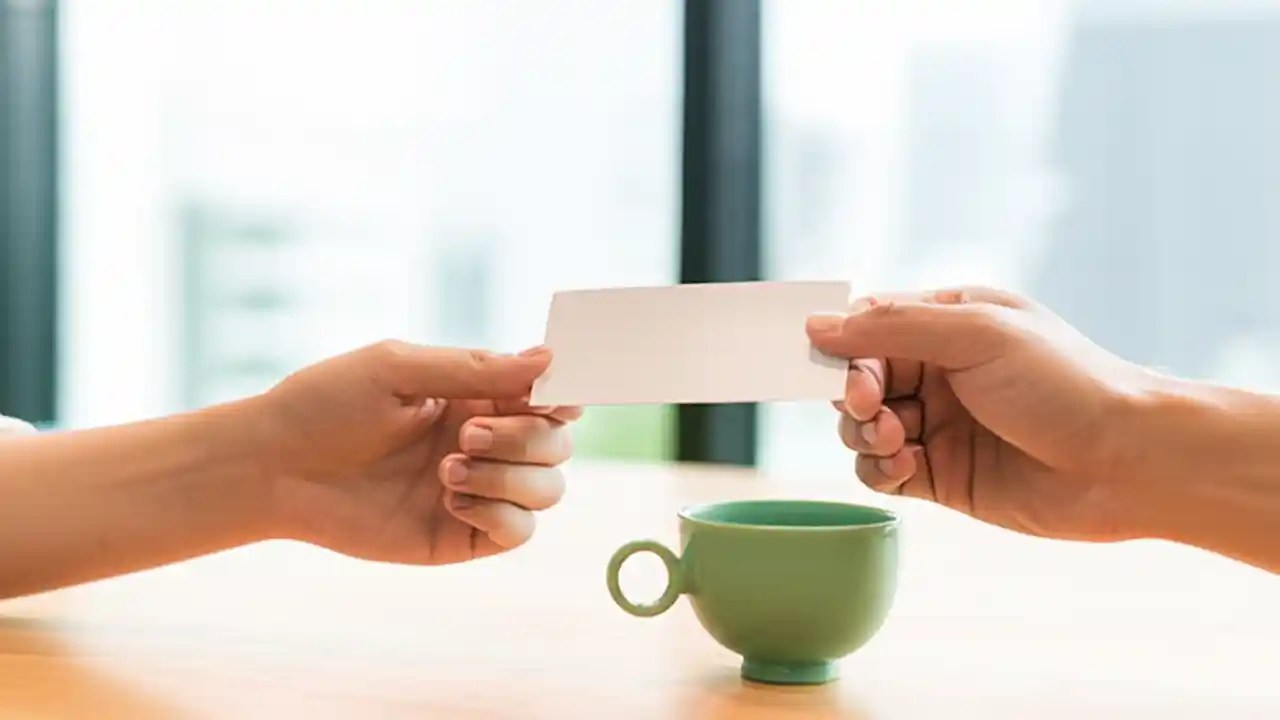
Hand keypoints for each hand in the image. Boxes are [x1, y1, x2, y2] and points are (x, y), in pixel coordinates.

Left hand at [260, 340, 580, 563]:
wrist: (272, 467)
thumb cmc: (326, 404)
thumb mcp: (399, 369)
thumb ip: (477, 369)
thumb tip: (549, 359)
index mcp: (476, 396)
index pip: (550, 397)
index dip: (562, 398)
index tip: (550, 398)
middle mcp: (487, 442)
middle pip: (557, 445)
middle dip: (525, 438)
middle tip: (465, 435)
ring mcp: (477, 490)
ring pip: (548, 489)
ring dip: (509, 477)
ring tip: (447, 469)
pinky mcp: (461, 536)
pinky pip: (519, 532)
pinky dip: (500, 515)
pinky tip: (452, 500)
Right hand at [806, 287, 1153, 541]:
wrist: (1129, 462)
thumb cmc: (1065, 383)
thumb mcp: (977, 334)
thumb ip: (892, 326)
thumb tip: (818, 326)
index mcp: (949, 323)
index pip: (869, 324)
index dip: (840, 343)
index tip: (824, 361)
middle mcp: (939, 372)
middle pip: (858, 377)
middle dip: (853, 392)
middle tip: (870, 404)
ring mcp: (939, 425)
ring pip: (862, 427)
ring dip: (863, 433)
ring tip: (894, 439)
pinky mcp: (942, 476)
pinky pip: (882, 471)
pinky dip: (879, 469)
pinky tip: (906, 465)